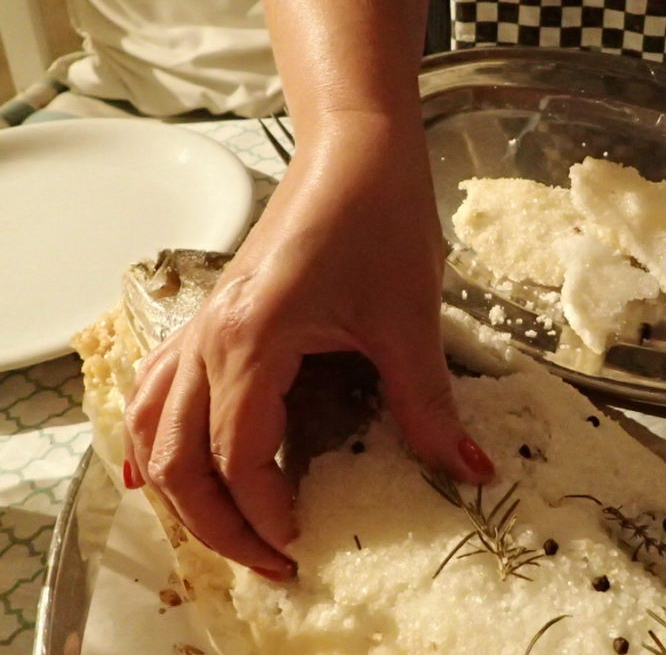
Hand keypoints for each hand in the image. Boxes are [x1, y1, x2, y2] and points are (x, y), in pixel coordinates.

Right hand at [123, 114, 494, 577]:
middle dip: (215, 523)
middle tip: (266, 562)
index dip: (265, 512)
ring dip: (181, 489)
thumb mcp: (409, 320)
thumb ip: (429, 405)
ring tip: (223, 531)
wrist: (356, 145)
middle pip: (178, 458)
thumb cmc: (380, 215)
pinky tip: (159, 465)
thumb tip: (468, 469)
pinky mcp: (215, 315)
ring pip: (156, 427)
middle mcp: (210, 338)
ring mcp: (203, 324)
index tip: (304, 546)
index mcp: (251, 341)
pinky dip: (158, 436)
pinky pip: (162, 388)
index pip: (238, 457)